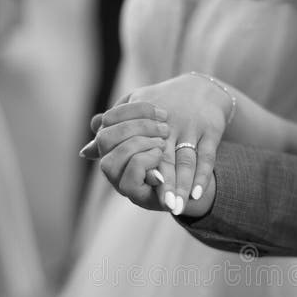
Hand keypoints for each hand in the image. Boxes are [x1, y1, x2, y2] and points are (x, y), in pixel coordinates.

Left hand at [80, 73, 232, 214]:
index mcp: (144, 111)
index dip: (133, 163)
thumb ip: (111, 131)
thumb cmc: (160, 104)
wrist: (202, 89)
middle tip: (161, 206)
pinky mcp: (210, 130)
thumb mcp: (134, 109)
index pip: (133, 141)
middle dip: (163, 182)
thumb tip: (86, 152)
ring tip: (176, 207)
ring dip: (182, 184)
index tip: (131, 188)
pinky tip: (196, 195)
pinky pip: (207, 157)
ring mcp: (190, 125)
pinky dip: (202, 177)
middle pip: (162, 155)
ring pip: (185, 159)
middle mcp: (168, 119)